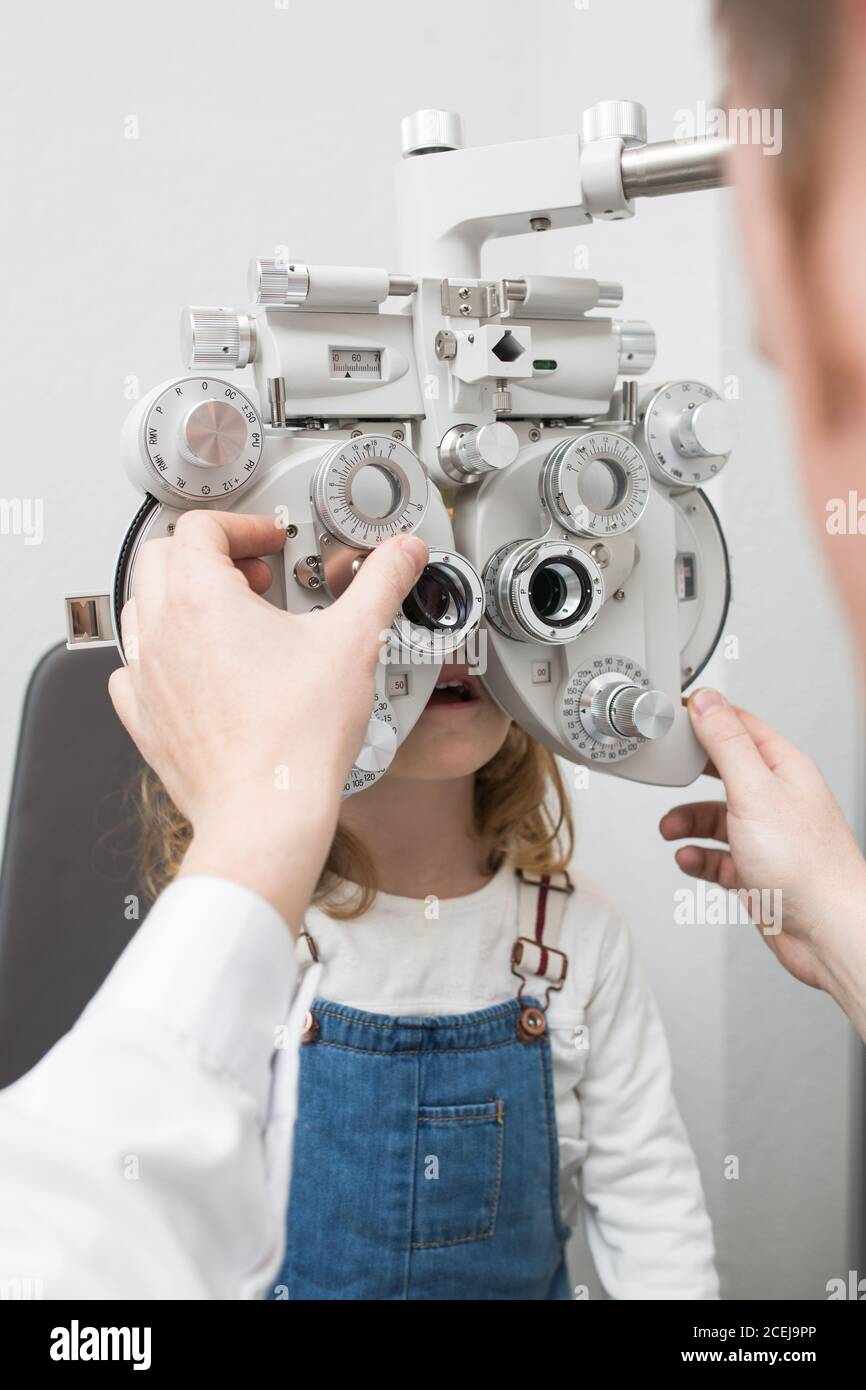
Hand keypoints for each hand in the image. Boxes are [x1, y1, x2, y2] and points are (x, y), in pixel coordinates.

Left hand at [108, 510, 427, 927]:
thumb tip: (402, 553)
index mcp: (201, 597)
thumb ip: (381, 584)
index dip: (243, 525)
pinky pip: (135, 669)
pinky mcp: (145, 719)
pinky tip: (197, 669)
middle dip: (211, 555)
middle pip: (163, 558)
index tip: (271, 541)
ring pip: (143, 609)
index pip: (202, 527)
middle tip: (256, 574)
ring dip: (182, 598)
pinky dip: (163, 655)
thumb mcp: (354, 642)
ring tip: (230, 616)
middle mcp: (162, 631)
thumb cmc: (298, 737)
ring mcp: (146, 677)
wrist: (266, 813)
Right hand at [660, 688, 865, 1036]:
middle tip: (664, 772)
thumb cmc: (807, 864)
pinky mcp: (756, 869)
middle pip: (722, 772)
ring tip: (671, 829)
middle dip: (689, 775)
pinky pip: (716, 856)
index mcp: (784, 768)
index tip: (672, 719)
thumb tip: (707, 701)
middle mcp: (777, 799)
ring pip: (715, 817)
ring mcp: (766, 835)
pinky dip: (698, 857)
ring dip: (687, 822)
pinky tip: (689, 859)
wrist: (825, 931)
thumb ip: (726, 743)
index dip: (705, 719)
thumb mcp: (754, 789)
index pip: (740, 727)